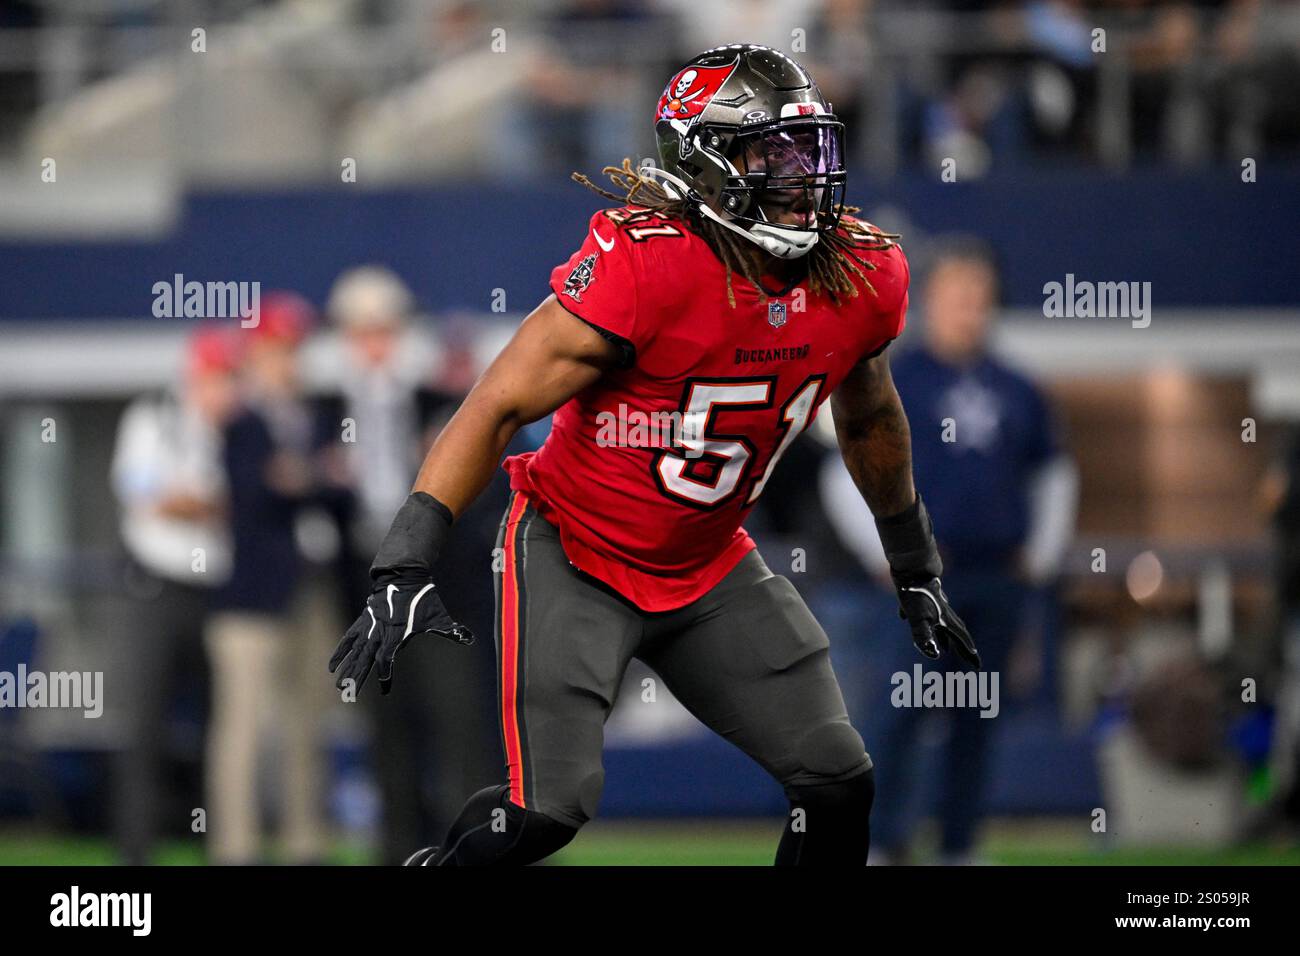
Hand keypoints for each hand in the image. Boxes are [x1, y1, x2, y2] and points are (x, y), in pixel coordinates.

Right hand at [329, 572, 472, 695]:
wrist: (402, 576)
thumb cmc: (422, 598)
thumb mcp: (438, 615)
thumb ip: (452, 630)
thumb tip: (470, 639)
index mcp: (396, 633)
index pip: (387, 658)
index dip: (386, 674)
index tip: (385, 688)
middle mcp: (379, 632)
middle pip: (366, 659)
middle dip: (358, 677)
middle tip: (349, 695)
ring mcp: (369, 627)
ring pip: (355, 652)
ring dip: (347, 668)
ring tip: (338, 685)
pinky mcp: (363, 622)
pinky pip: (348, 639)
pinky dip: (341, 652)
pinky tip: (333, 666)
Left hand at [895, 576, 980, 669]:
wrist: (912, 568)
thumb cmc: (915, 594)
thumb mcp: (917, 618)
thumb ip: (924, 637)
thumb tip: (934, 655)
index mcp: (945, 620)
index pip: (961, 639)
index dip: (968, 653)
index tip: (977, 666)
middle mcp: (943, 613)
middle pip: (956, 632)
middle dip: (962, 647)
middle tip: (970, 658)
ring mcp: (934, 604)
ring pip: (942, 624)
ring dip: (945, 637)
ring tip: (944, 648)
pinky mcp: (922, 597)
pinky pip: (923, 613)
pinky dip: (922, 621)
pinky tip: (907, 619)